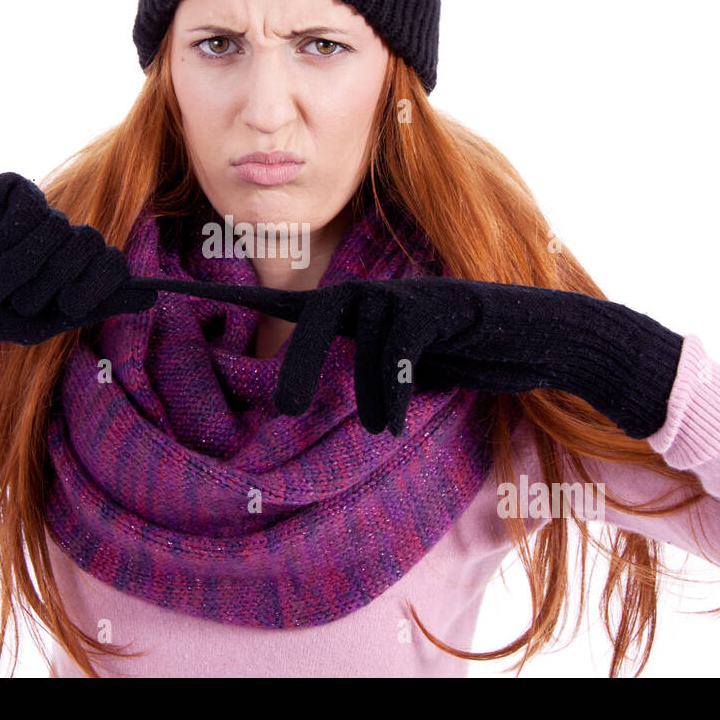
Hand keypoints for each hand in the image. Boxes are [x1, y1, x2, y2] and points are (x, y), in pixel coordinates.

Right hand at [0, 172, 156, 355]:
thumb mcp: (39, 321)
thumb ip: (93, 307)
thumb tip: (151, 297)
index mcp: (69, 265)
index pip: (113, 264)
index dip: (98, 287)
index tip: (67, 306)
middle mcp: (59, 232)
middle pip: (93, 246)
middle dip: (54, 284)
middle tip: (12, 301)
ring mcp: (37, 207)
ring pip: (62, 233)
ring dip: (21, 274)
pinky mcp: (12, 187)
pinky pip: (31, 215)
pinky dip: (3, 249)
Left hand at [270, 276, 683, 439]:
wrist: (549, 340)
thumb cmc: (472, 357)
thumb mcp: (407, 374)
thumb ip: (364, 377)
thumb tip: (322, 413)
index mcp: (362, 314)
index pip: (291, 306)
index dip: (234, 300)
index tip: (170, 299)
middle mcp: (381, 296)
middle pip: (318, 310)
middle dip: (297, 356)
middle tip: (286, 410)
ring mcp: (414, 296)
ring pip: (360, 324)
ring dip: (353, 379)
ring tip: (357, 423)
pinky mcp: (449, 306)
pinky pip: (402, 339)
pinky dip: (391, 382)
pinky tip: (393, 422)